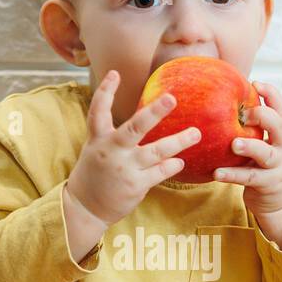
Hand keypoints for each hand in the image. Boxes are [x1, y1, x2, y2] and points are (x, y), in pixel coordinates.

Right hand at [66, 69, 201, 228]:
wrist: (85, 208)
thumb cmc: (94, 175)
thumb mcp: (95, 150)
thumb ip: (111, 134)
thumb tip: (136, 118)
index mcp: (98, 139)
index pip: (99, 111)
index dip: (106, 91)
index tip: (115, 73)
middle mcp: (111, 151)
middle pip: (135, 127)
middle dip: (154, 112)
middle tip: (172, 98)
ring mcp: (124, 168)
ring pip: (157, 151)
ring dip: (179, 141)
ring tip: (196, 133)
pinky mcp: (135, 185)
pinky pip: (160, 172)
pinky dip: (172, 166)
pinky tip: (179, 161)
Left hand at [213, 81, 281, 219]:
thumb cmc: (268, 164)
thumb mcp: (270, 142)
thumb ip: (257, 126)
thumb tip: (227, 97)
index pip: (281, 107)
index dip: (270, 94)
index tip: (254, 83)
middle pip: (280, 126)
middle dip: (263, 117)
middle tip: (244, 114)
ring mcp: (280, 166)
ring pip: (266, 154)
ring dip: (250, 147)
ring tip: (234, 144)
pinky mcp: (269, 184)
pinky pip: (249, 178)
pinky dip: (232, 174)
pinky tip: (216, 172)